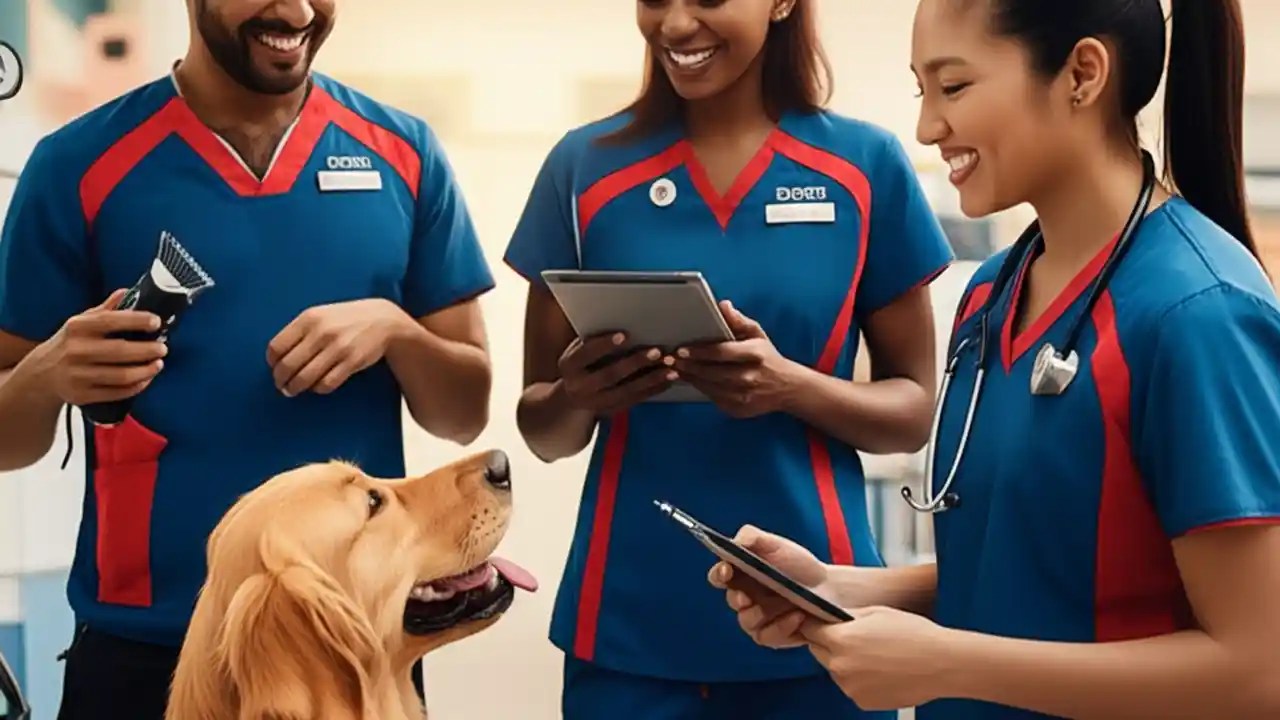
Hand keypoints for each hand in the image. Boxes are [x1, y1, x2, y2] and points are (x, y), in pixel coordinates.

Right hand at [27, 288, 167, 405]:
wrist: (43, 373)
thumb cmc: (70, 343)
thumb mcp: (82, 322)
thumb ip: (106, 309)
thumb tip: (128, 292)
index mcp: (77, 327)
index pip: (111, 321)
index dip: (137, 320)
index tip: (156, 322)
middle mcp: (76, 350)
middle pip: (120, 351)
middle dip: (148, 350)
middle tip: (163, 348)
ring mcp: (78, 375)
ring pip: (121, 375)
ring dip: (146, 370)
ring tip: (159, 364)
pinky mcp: (82, 395)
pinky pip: (116, 393)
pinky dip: (136, 387)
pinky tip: (146, 379)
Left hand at [267, 299, 405, 395]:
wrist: (383, 319)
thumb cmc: (346, 318)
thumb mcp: (320, 314)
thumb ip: (299, 331)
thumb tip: (278, 358)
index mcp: (309, 318)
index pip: (277, 346)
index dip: (272, 362)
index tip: (274, 367)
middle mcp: (321, 332)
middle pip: (288, 365)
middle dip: (281, 379)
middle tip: (281, 384)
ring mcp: (338, 348)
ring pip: (305, 378)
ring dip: (295, 388)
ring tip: (293, 390)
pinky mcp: (352, 362)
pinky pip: (327, 383)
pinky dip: (318, 388)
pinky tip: (317, 385)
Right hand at [558, 332, 676, 415]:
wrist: (570, 398)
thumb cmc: (579, 363)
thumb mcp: (577, 349)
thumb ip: (593, 340)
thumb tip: (620, 321)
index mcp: (569, 366)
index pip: (586, 354)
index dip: (604, 344)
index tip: (623, 335)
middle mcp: (580, 386)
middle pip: (610, 375)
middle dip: (635, 363)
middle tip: (656, 352)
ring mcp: (596, 402)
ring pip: (626, 391)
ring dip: (650, 379)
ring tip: (670, 368)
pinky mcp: (611, 410)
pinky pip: (635, 400)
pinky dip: (653, 390)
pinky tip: (668, 380)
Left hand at [674, 301, 797, 417]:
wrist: (787, 388)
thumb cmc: (767, 358)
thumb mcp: (758, 334)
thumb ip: (739, 321)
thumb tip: (723, 305)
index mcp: (754, 355)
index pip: (721, 352)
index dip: (699, 351)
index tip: (681, 349)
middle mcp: (749, 377)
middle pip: (711, 372)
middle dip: (688, 365)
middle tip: (670, 359)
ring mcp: (743, 396)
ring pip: (709, 387)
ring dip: (690, 378)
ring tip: (675, 368)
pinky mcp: (738, 409)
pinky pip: (713, 398)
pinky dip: (700, 389)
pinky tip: (691, 379)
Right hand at [707, 525, 838, 648]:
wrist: (829, 588)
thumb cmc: (799, 564)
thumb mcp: (777, 545)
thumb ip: (752, 537)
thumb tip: (734, 541)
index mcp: (742, 574)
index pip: (719, 576)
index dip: (719, 574)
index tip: (727, 571)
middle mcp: (746, 597)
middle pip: (731, 601)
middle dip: (737, 599)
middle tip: (746, 598)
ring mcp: (759, 618)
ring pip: (746, 622)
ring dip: (760, 615)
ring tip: (785, 604)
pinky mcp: (773, 635)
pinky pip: (766, 636)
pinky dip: (781, 627)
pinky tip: (798, 616)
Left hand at [801, 606, 953, 710]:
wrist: (942, 663)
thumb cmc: (913, 633)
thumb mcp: (876, 612)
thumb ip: (845, 615)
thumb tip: (827, 616)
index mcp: (841, 640)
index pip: (810, 630)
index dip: (816, 624)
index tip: (822, 622)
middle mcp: (840, 666)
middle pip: (818, 651)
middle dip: (828, 643)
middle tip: (853, 636)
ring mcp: (850, 687)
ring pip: (835, 670)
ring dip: (844, 661)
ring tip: (874, 654)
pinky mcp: (862, 702)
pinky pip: (851, 686)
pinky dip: (859, 679)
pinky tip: (881, 670)